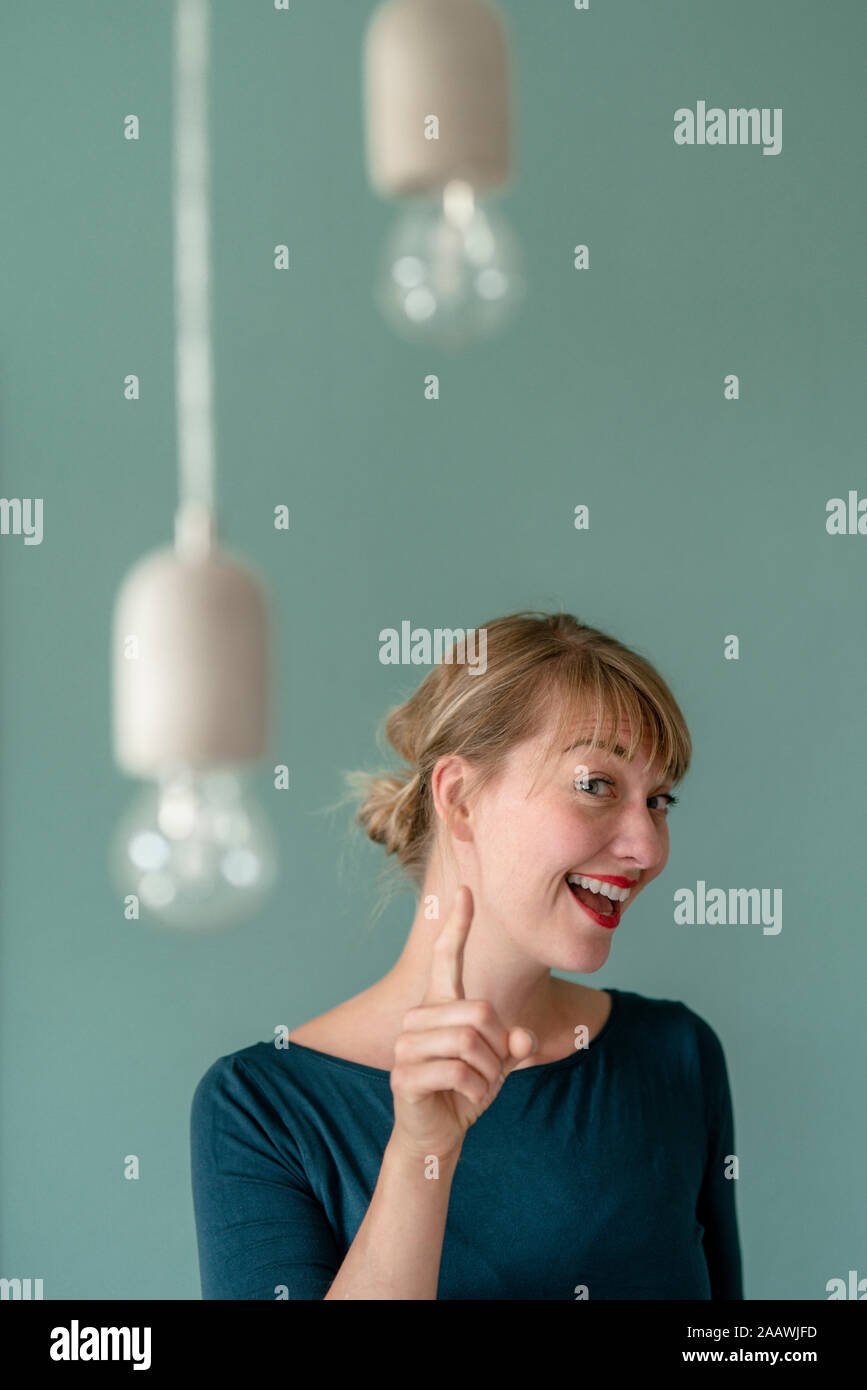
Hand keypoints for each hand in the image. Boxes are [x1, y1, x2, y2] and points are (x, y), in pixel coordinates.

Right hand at [389, 885, 537, 1160]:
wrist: (437, 1134)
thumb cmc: (466, 1090)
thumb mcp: (498, 1064)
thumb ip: (514, 1045)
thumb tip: (521, 1037)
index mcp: (440, 1005)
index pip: (445, 957)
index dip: (458, 926)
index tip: (466, 891)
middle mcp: (419, 1018)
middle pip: (479, 1011)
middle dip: (498, 1046)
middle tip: (493, 1069)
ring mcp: (406, 1046)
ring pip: (469, 1041)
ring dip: (488, 1071)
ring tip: (480, 1084)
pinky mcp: (404, 1076)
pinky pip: (458, 1071)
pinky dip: (478, 1089)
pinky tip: (471, 1098)